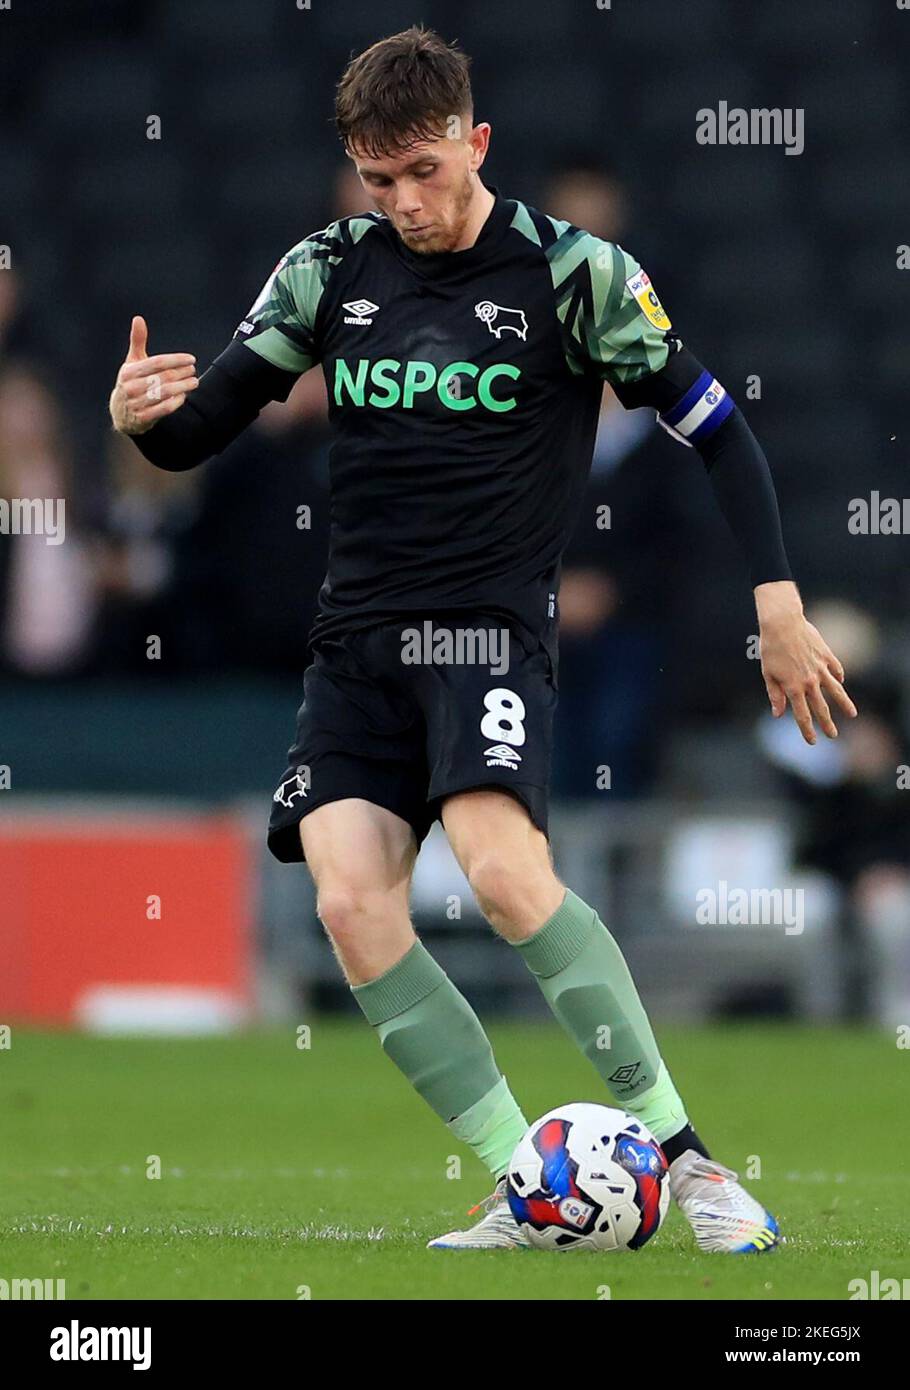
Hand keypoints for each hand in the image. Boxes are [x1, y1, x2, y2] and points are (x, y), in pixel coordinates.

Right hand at [109, 316, 197, 434]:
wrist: (120, 413)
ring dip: (183, 387)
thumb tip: (139, 319)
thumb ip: (137, 341)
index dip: (176, 360)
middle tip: (193, 370)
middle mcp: (130, 387)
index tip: (191, 359)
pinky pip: (163, 409)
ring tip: (194, 382)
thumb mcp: (131, 362)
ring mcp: (136, 403)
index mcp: (128, 371)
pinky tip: (184, 395)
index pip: (157, 363)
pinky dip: (176, 402)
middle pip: (163, 377)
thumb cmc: (130, 382)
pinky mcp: (142, 418)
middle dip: (182, 373)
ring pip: (165, 393)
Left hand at [755, 581, 857, 743]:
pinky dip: (839, 676)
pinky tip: (841, 681)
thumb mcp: (768, 674)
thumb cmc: (771, 648)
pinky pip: (836, 669)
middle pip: (821, 708)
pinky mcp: (826, 655)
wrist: (783, 623)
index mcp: (794, 687)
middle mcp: (810, 681)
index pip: (803, 715)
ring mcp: (820, 668)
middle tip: (833, 735)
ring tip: (852, 714)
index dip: (808, 730)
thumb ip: (775, 695)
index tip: (813, 741)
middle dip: (827, 724)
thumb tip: (778, 715)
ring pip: (836, 690)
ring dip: (844, 704)